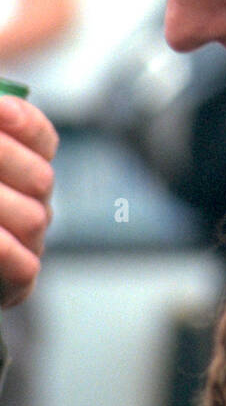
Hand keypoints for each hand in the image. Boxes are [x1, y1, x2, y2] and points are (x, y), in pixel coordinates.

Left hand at [0, 95, 57, 305]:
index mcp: (20, 169)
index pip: (41, 140)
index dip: (24, 123)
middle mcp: (31, 204)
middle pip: (40, 177)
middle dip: (4, 156)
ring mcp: (29, 244)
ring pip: (32, 219)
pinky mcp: (20, 283)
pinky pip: (24, 266)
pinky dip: (3, 250)